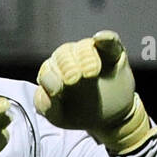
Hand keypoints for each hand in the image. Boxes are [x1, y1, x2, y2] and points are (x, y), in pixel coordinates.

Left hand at [34, 30, 154, 155]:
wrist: (111, 118)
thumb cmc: (81, 114)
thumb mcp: (59, 116)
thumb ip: (46, 106)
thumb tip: (44, 91)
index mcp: (54, 73)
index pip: (47, 70)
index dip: (51, 78)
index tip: (59, 89)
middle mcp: (69, 60)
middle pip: (63, 54)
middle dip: (68, 66)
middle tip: (76, 78)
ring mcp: (90, 54)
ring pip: (82, 47)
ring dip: (85, 56)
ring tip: (92, 72)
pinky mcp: (111, 51)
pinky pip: (109, 40)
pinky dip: (105, 38)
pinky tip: (100, 39)